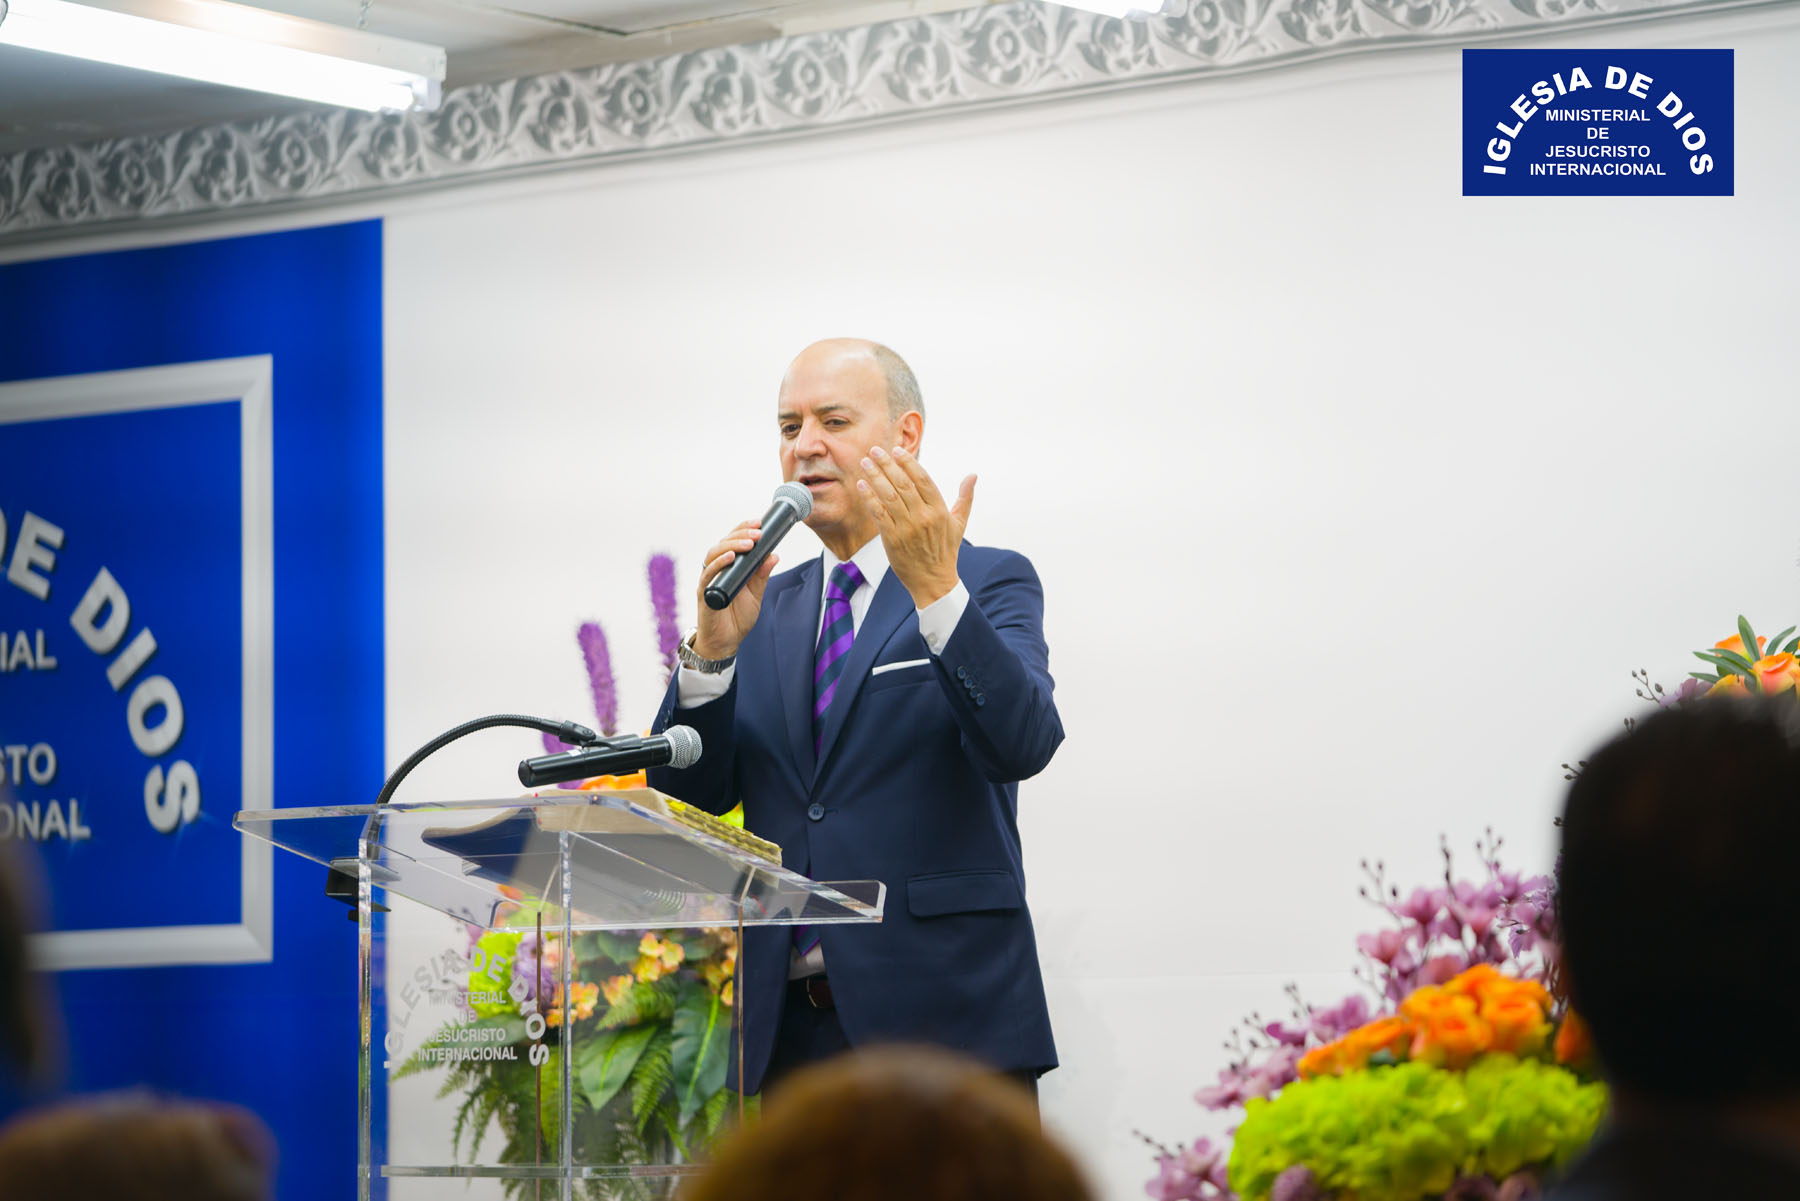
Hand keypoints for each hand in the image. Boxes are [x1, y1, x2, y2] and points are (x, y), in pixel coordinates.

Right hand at [694, 520, 778, 659]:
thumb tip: (774, 555)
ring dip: (732, 545)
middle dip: (741, 534)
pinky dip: (719, 563)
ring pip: (714, 553)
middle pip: (724, 543)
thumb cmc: (737, 617)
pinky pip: (708, 574)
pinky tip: (731, 557)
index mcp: (729, 566)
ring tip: (748, 543)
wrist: (726, 642)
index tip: (760, 522)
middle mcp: (717, 569)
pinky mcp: (704, 592)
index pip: (734, 541)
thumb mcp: (756, 594)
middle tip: (758, 532)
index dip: (744, 529)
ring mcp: (709, 579)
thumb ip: (762, 575)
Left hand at [857, 445, 974, 608]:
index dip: (908, 463)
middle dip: (887, 464)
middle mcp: (924, 517)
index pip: (923, 479)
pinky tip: (862, 485)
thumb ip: (965, 498)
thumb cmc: (945, 550)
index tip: (897, 450)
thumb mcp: (959, 523)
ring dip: (875, 476)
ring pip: (888, 496)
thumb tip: (973, 476)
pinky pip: (879, 514)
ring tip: (865, 462)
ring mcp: (907, 528)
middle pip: (903, 484)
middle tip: (874, 450)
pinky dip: (869, 498)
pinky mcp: (892, 539)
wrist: (933, 581)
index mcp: (940, 510)